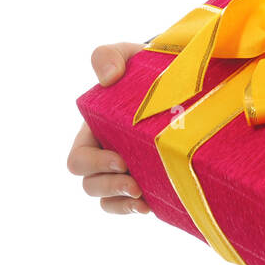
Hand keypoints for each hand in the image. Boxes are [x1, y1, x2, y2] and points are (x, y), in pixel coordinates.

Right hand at [67, 42, 150, 214]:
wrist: (186, 80)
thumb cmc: (149, 68)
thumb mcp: (129, 55)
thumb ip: (109, 55)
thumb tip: (107, 78)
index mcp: (96, 131)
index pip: (79, 159)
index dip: (93, 164)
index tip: (121, 159)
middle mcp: (108, 153)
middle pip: (90, 184)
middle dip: (108, 187)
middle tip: (135, 184)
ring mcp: (129, 168)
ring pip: (108, 199)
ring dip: (121, 203)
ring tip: (143, 198)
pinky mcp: (151, 178)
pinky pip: (133, 204)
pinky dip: (137, 209)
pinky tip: (152, 207)